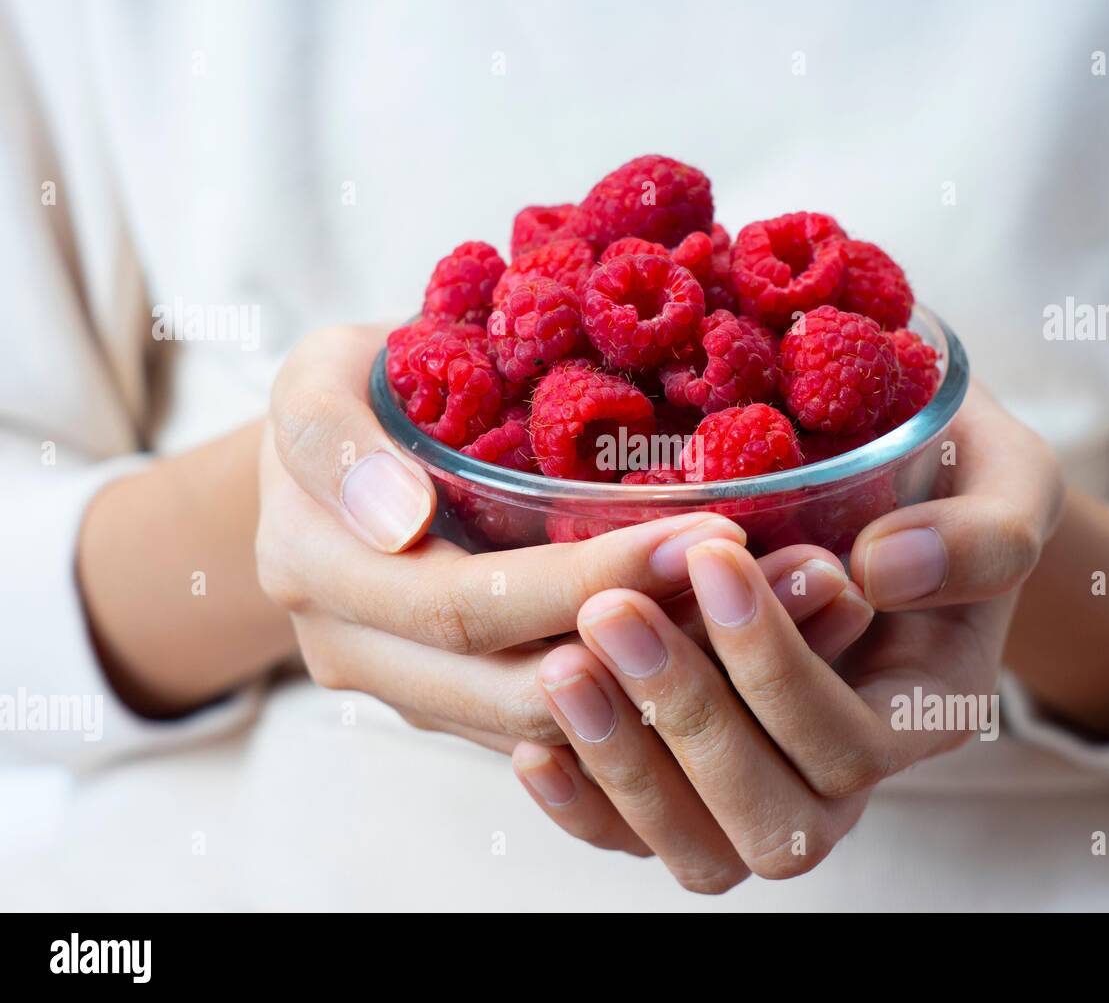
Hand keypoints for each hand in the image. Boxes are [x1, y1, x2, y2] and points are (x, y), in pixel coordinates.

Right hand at [257, 324, 864, 750]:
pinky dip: (652, 699)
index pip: (468, 605)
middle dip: (659, 643)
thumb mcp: (313, 382)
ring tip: (791, 619)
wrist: (335, 463)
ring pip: (557, 726)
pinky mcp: (469, 707)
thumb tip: (400, 517)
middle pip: (522, 687)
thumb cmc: (349, 400)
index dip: (589, 583)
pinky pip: (566, 729)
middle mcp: (366, 658)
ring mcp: (420, 694)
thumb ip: (332, 439)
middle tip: (784, 584)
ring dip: (676, 687)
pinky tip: (742, 652)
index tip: (708, 535)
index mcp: (321, 577)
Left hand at [512, 384, 1063, 888]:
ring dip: (628, 768)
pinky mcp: (702, 769)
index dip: (778, 665)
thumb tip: (883, 570)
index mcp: (927, 708)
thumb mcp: (1007, 481)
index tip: (716, 558)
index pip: (849, 740)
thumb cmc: (956, 474)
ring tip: (564, 669)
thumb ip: (981, 535)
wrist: (910, 486)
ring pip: (704, 848)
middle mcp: (848, 767)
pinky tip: (536, 742)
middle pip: (774, 821)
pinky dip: (588, 803)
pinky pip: (645, 833)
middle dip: (689, 720)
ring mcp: (772, 775)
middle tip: (611, 615)